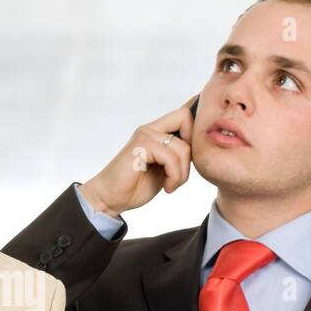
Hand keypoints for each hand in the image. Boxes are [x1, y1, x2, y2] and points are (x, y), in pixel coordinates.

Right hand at [79, 95, 196, 217]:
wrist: (110, 198)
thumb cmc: (135, 186)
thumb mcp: (165, 168)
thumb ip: (178, 155)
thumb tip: (201, 146)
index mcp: (156, 132)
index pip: (183, 112)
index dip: (197, 124)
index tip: (196, 152)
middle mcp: (150, 129)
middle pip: (186, 117)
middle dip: (193, 147)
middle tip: (182, 171)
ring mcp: (145, 136)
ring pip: (183, 147)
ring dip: (182, 173)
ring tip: (172, 185)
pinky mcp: (141, 146)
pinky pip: (171, 158)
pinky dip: (174, 176)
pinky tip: (167, 187)